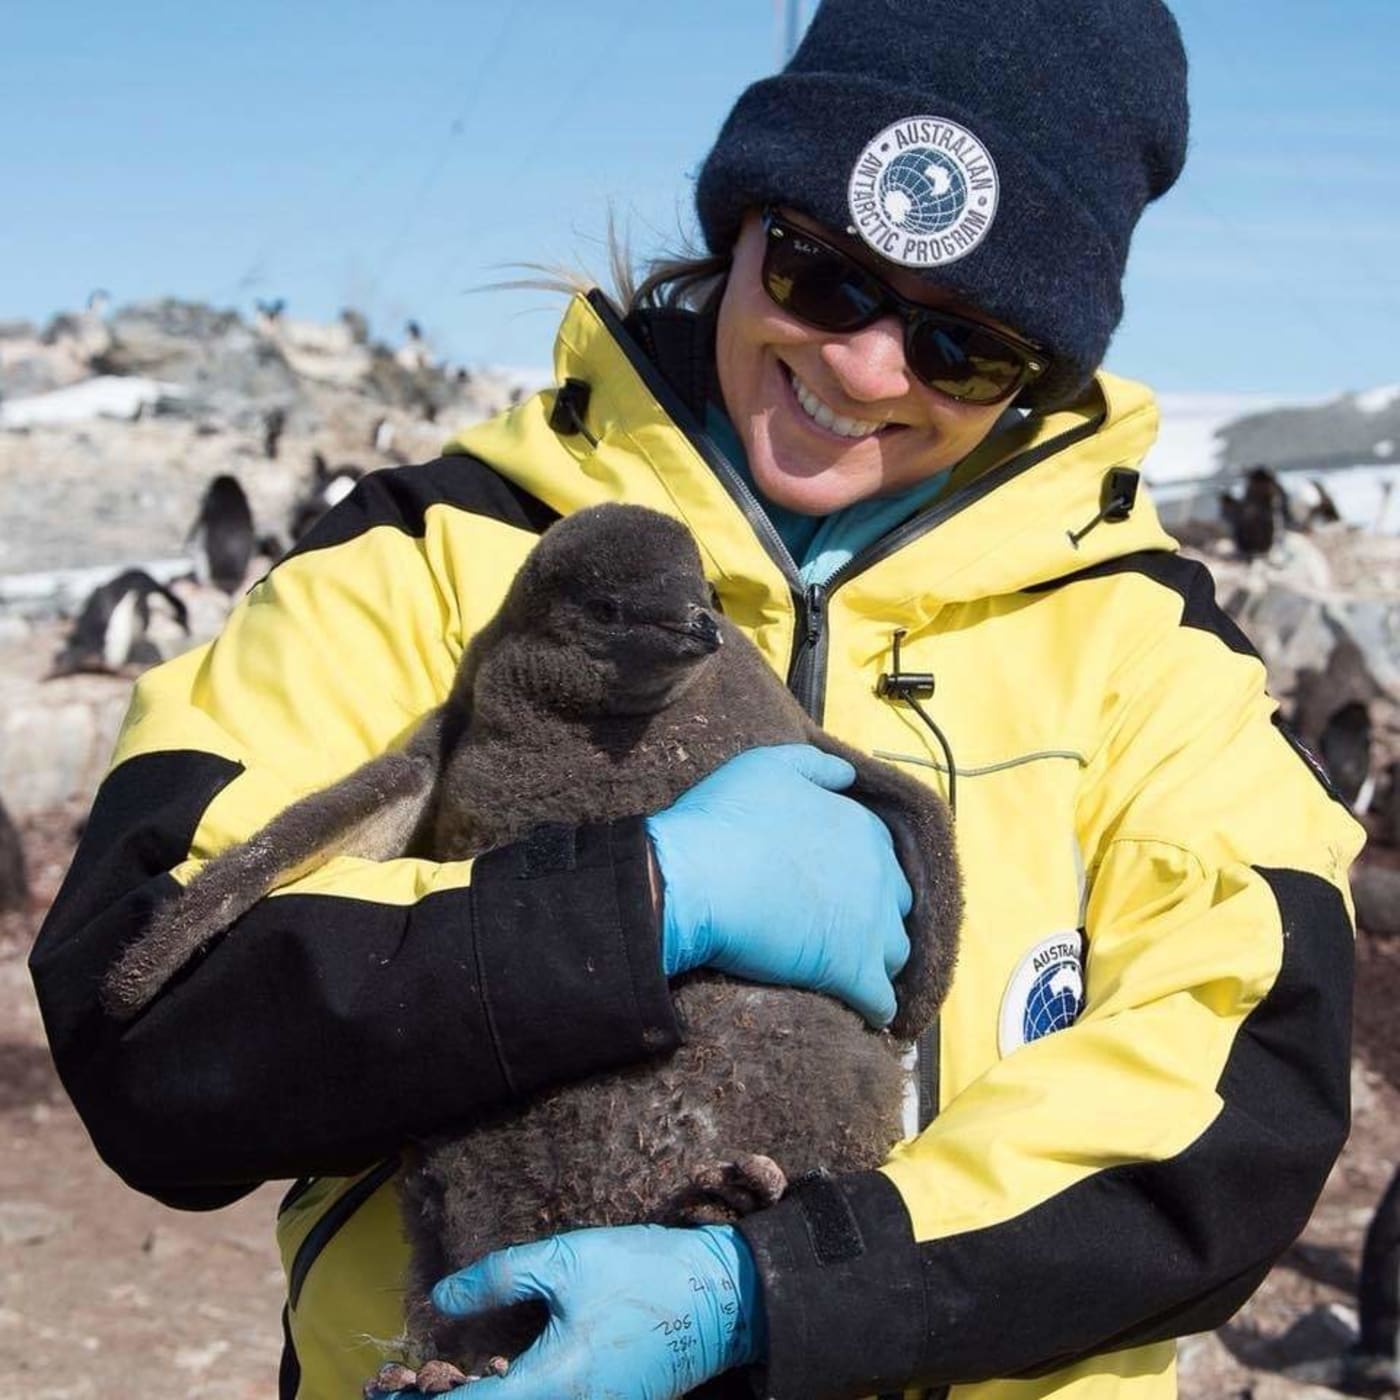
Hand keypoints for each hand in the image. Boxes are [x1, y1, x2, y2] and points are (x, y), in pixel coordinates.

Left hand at [428, 1223, 763, 1397]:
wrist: (721, 1301)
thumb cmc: (647, 1276)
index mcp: (548, 1387)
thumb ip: (501, 1277)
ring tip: (437, 1382)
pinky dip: (506, 1397)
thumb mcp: (568, 1260)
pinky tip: (488, 1380)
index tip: (383, 1390)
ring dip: (475, 1398)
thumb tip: (443, 1296)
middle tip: (400, 1387)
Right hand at [646, 744, 911, 1026]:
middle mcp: (880, 875)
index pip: (881, 856)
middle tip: (840, 929)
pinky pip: (881, 1002)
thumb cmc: (726, 818)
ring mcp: (872, 927)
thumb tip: (849, 775)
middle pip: (894, 906)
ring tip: (849, 972)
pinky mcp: (853, 973)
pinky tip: (860, 1012)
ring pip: (895, 953)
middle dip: (875, 917)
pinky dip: (875, 1008)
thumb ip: (816, 766)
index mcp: (862, 828)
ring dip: (878, 962)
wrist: (696, 876)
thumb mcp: (769, 765)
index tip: (837, 887)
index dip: (860, 874)